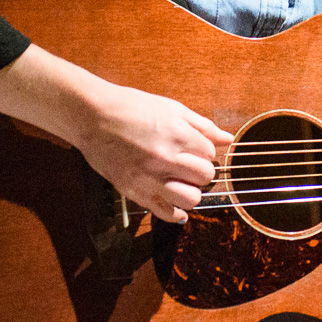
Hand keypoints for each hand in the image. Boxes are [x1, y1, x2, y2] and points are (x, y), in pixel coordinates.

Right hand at [77, 82, 231, 223]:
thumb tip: (228, 139)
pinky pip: (165, 213)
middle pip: (205, 176)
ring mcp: (150, 178)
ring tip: (183, 183)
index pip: (210, 153)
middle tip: (190, 166)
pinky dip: (176, 213)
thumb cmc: (130, 107)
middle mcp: (166, 158)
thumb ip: (202, 125)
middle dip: (202, 171)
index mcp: (178, 135)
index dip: (205, 151)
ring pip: (191, 199)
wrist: (93, 116)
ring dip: (192, 192)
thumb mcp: (171, 108)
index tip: (195, 149)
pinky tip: (177, 206)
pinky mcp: (135, 192)